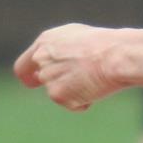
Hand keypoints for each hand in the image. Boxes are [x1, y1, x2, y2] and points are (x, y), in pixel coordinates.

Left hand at [14, 23, 128, 111]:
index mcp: (46, 41)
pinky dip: (85, 101)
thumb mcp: (80, 38)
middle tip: (78, 84)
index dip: (29, 76)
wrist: (118, 55)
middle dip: (58, 84)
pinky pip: (73, 104)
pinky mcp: (58, 95)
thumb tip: (56, 65)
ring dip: (77, 91)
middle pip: (42, 80)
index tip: (34, 83)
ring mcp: (48, 77)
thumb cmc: (108, 44)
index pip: (24, 66)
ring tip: (97, 78)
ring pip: (60, 92)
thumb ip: (62, 50)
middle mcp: (41, 59)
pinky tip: (98, 87)